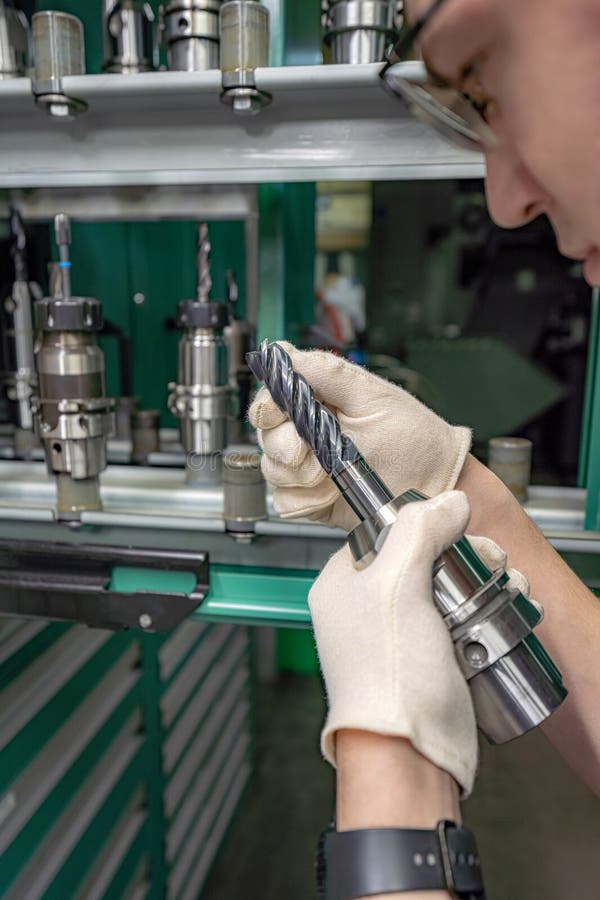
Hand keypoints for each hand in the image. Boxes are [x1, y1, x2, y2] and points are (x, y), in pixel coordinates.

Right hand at [248, 343, 470, 530]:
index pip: (268, 400)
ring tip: (333, 474)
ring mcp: (305, 467)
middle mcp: (304, 432)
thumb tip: (283, 350)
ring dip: (302, 476)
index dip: (268, 408)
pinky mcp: (309, 498)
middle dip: (287, 447)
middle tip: (313, 452)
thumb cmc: (413, 436)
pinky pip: (285, 502)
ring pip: (272, 472)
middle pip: (265, 437)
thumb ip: (326, 372)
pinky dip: (307, 501)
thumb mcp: (372, 395)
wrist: (434, 482)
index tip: (283, 416)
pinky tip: (333, 493)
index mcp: (315, 401)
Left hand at [309, 491, 477, 796]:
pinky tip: (502, 612)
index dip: (420, 527)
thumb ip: (419, 533)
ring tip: (503, 587)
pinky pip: (457, 622)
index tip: (453, 529)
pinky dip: (481, 613)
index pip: (380, 533)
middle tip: (487, 561)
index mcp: (340, 586)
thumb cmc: (386, 675)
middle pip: (420, 559)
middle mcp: (363, 610)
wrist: (408, 755)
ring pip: (444, 590)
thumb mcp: (397, 586)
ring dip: (480, 582)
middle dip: (462, 555)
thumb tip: (448, 502)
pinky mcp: (428, 661)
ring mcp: (396, 637)